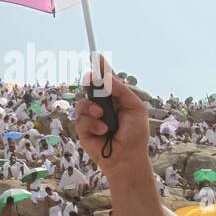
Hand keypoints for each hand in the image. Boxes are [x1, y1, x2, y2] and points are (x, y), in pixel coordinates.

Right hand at [75, 56, 148, 177]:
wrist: (128, 158)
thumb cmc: (135, 135)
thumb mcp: (135, 108)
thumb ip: (122, 91)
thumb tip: (107, 77)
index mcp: (116, 99)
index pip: (107, 81)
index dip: (101, 68)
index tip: (96, 56)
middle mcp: (102, 106)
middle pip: (90, 88)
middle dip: (90, 82)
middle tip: (91, 79)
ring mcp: (92, 118)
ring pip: (82, 103)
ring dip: (92, 108)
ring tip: (102, 117)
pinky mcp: (84, 131)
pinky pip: (80, 120)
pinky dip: (92, 124)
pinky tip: (103, 131)